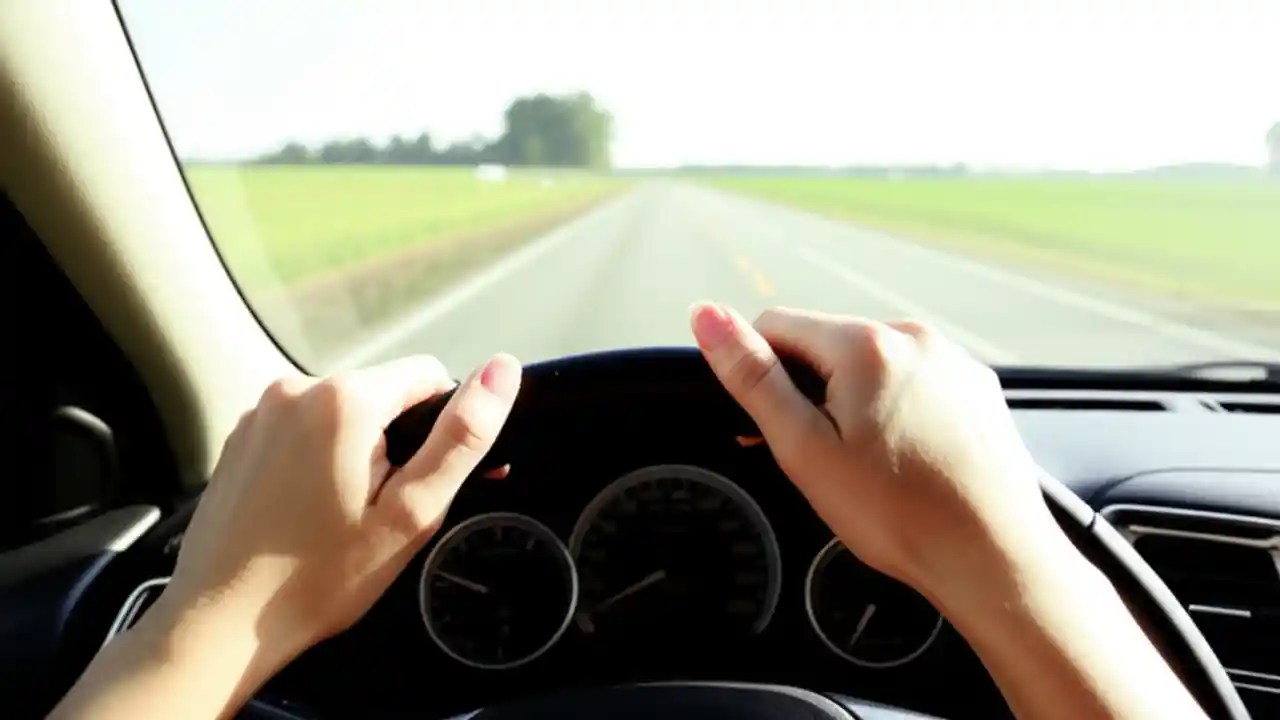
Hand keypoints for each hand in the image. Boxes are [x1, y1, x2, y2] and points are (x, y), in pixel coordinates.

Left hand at [154, 353, 519, 674]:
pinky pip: (302, 430)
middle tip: (381, 511)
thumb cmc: (321, 576)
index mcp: (345, 399)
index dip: (442, 427)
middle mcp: (296, 387)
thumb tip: (502, 368)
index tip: (423, 482)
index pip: (429, 375)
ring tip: (341, 516)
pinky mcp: (239, 437)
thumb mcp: (410, 513)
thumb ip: (461, 437)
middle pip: (382, 395)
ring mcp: (260, 411)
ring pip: (342, 414)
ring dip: (356, 451)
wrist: (220, 622)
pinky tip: (307, 512)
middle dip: (395, 443)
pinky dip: (317, 459)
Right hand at [690, 304, 1051, 598]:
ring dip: (853, 401)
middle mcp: (914, 337)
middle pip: (826, 344)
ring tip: (869, 465)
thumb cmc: (900, 514)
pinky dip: (897, 410)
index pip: (776, 325)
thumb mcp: (805, 449)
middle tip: (822, 457)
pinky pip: (914, 382)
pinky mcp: (977, 388)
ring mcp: (952, 360)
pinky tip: (905, 460)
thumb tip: (707, 315)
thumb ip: (753, 377)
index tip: (774, 428)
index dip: (759, 374)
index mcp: (866, 344)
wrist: (993, 556)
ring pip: (871, 365)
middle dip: (809, 390)